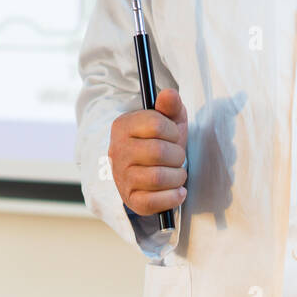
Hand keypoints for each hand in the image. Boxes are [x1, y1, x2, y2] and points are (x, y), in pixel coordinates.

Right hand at [108, 88, 187, 215]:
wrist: (147, 169)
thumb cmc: (161, 141)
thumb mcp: (168, 119)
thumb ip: (169, 105)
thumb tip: (169, 94)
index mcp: (123, 126)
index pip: (156, 124)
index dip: (173, 130)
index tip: (173, 135)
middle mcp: (117, 151)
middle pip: (159, 152)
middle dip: (177, 155)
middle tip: (177, 157)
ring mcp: (121, 177)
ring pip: (157, 178)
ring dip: (177, 177)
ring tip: (177, 173)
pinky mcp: (130, 200)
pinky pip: (154, 203)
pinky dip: (173, 197)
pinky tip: (178, 191)